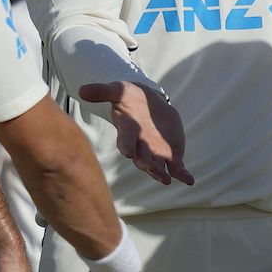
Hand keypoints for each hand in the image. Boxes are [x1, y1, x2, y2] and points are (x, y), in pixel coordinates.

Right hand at [78, 82, 193, 185]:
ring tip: (166, 179)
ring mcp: (156, 153)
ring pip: (157, 167)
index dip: (127, 145)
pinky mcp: (171, 155)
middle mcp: (140, 146)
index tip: (128, 151)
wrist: (148, 103)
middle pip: (142, 158)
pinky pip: (176, 168)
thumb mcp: (118, 90)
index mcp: (128, 131)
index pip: (125, 141)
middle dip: (146, 164)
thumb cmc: (130, 97)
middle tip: (151, 169)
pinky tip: (189, 180)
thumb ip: (102, 91)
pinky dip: (182, 174)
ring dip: (160, 173)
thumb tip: (81, 90)